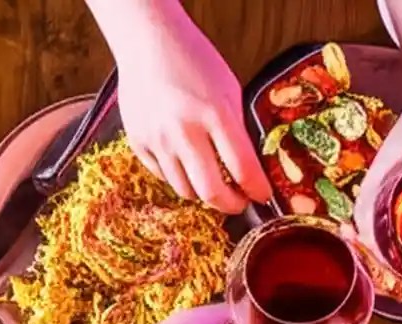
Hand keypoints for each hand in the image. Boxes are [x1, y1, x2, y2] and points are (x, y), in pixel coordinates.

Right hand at [112, 7, 270, 213]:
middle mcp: (184, 131)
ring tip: (214, 182)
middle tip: (240, 201)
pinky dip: (179, 177)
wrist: (148, 42)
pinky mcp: (138, 142)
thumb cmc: (195, 61)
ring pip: (185, 191)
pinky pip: (163, 175)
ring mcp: (158, 139)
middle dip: (232, 205)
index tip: (263, 195)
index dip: (258, 190)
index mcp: (215, 115)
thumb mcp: (229, 90)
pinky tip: (187, 163)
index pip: (243, 169)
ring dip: (204, 193)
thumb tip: (250, 168)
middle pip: (211, 192)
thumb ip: (238, 129)